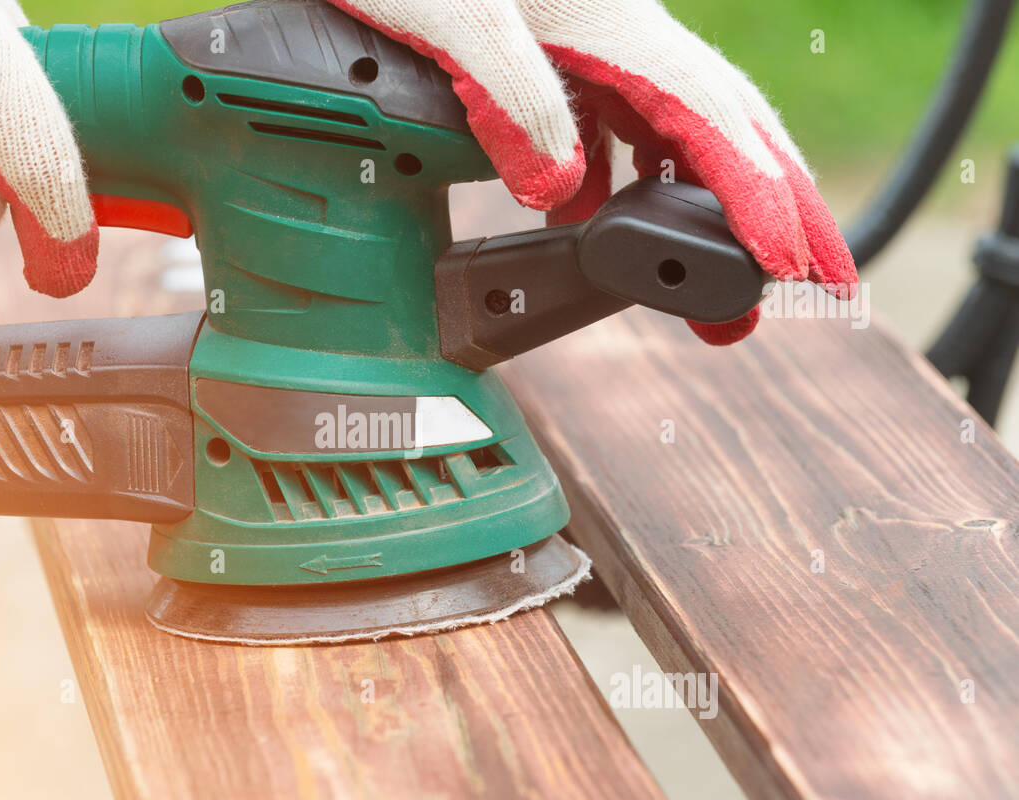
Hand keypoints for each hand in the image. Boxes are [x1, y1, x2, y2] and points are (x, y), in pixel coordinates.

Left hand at [332, 0, 857, 344]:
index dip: (755, 196)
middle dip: (778, 212)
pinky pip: (615, 133)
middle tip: (823, 287)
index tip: (787, 264)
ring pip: (675, 139)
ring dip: (699, 215)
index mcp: (613, 26)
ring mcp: (595, 50)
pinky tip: (596, 226)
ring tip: (711, 293)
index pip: (712, 119)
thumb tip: (560, 192)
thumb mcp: (455, 19)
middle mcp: (621, 37)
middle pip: (725, 130)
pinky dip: (621, 188)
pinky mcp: (563, 61)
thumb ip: (512, 99)